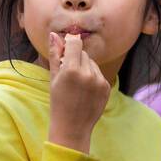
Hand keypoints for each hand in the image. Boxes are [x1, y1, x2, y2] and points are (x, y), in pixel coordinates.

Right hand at [46, 31, 111, 153]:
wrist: (72, 126)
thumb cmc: (58, 101)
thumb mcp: (53, 78)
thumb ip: (55, 54)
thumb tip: (54, 34)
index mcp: (72, 70)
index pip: (75, 43)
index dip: (70, 43)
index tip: (66, 48)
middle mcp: (88, 74)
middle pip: (83, 53)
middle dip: (75, 59)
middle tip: (67, 75)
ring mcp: (99, 81)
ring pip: (92, 63)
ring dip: (84, 68)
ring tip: (76, 85)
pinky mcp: (107, 87)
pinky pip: (99, 74)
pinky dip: (92, 78)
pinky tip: (85, 90)